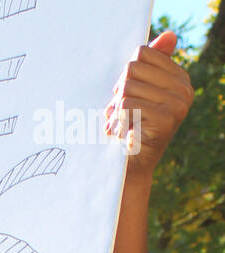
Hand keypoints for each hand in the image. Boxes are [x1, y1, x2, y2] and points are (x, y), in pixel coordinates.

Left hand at [108, 31, 193, 185]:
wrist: (129, 169)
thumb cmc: (129, 127)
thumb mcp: (138, 91)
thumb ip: (152, 64)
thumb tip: (171, 35)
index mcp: (180, 79)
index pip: (141, 54)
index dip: (126, 76)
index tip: (126, 97)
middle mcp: (184, 90)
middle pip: (132, 69)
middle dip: (119, 92)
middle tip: (121, 115)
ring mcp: (178, 104)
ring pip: (128, 86)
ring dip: (116, 109)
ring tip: (122, 126)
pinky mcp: (166, 118)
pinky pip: (127, 104)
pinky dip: (119, 120)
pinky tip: (125, 134)